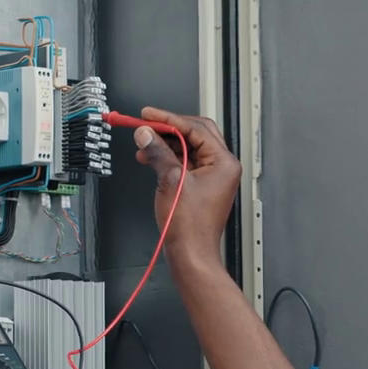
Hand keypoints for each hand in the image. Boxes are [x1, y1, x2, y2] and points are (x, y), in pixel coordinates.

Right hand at [131, 108, 241, 271]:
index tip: (149, 115)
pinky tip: (150, 158)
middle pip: (195, 134)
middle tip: (147, 124)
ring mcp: (212, 177)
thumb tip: (146, 134)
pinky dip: (167, 158)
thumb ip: (157, 152)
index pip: (196, 128)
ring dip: (165, 144)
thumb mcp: (170, 181)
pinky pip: (185, 163)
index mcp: (223, 162)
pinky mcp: (201, 186)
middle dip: (168, 129)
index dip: (169, 119)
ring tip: (144, 144)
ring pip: (188, 148)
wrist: (190, 253)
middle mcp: (222, 167)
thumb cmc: (190, 227)